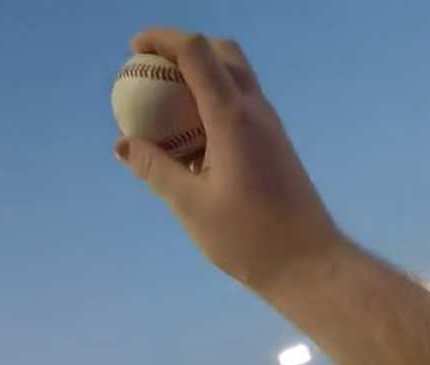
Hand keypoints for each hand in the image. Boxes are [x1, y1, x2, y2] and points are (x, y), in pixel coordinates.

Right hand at [113, 28, 344, 292]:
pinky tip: (186, 137)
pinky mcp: (270, 141)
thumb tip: (122, 143)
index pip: (197, 55)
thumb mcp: (189, 205)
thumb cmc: (247, 236)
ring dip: (197, 75)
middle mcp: (254, 110)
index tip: (133, 47)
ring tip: (161, 104)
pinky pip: (236, 104)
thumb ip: (154, 168)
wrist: (306, 261)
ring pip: (232, 77)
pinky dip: (208, 102)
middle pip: (221, 54)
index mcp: (233, 118)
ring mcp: (267, 124)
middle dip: (184, 49)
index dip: (164, 39)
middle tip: (149, 68)